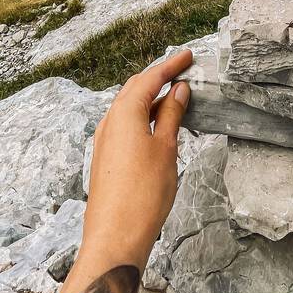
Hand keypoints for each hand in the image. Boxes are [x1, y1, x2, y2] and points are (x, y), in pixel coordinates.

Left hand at [77, 49, 192, 275]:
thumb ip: (171, 115)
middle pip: (134, 89)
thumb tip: (178, 91)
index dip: (170, 65)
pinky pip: (125, 125)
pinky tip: (158, 125)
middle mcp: (109, 122)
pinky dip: (143, 117)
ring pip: (129, 108)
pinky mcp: (106, 158)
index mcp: (124, 114)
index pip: (149, 78)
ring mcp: (105, 140)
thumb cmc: (143, 194)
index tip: (188, 55)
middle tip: (182, 70)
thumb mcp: (166, 149)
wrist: (115, 237)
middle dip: (158, 77)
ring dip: (151, 98)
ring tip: (175, 96)